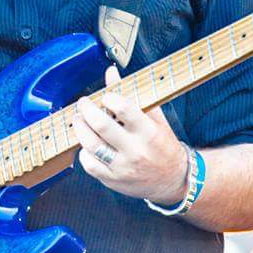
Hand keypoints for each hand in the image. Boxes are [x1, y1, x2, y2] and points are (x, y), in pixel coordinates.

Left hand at [74, 65, 187, 204]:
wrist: (172, 180)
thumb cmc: (162, 144)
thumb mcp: (154, 119)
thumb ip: (132, 95)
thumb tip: (110, 72)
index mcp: (149, 132)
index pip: (124, 109)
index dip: (109, 98)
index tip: (105, 97)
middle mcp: (135, 151)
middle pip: (102, 126)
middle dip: (86, 110)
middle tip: (83, 103)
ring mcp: (122, 167)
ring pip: (91, 145)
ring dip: (80, 128)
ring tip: (79, 120)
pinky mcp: (112, 180)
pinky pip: (89, 164)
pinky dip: (83, 151)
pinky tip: (86, 143)